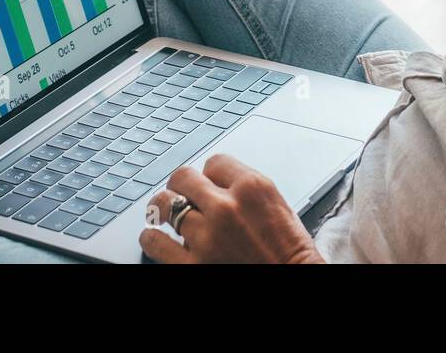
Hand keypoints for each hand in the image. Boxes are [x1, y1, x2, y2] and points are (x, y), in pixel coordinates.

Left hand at [139, 154, 324, 263]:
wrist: (294, 282)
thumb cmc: (290, 251)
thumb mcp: (277, 205)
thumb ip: (245, 188)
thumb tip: (216, 181)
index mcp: (251, 188)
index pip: (213, 162)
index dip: (210, 174)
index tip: (209, 184)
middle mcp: (226, 207)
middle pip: (183, 177)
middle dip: (182, 185)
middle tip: (182, 194)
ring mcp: (206, 237)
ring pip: (164, 205)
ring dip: (164, 209)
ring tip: (165, 213)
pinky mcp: (192, 265)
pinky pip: (154, 242)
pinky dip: (152, 238)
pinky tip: (158, 237)